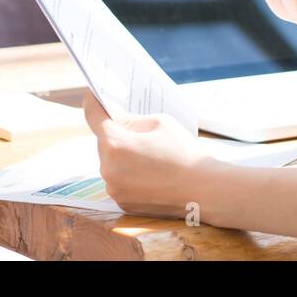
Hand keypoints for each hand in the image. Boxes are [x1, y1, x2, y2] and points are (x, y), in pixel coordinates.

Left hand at [82, 92, 219, 219]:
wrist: (203, 189)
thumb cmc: (183, 151)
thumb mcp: (159, 123)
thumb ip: (131, 118)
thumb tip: (114, 116)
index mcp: (114, 144)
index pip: (93, 116)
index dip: (93, 101)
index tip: (93, 93)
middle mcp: (107, 168)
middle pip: (104, 141)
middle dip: (116, 132)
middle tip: (135, 126)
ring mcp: (114, 189)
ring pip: (111, 162)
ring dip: (122, 154)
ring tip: (149, 153)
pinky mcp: (122, 203)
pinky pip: (119, 180)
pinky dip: (129, 173)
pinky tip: (150, 171)